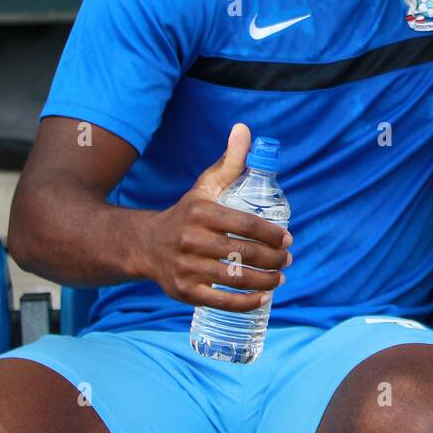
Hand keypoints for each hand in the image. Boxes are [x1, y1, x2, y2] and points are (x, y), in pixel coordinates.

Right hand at [138, 123, 292, 310]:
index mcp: (200, 212)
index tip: (288, 238)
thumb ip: (229, 161)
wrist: (144, 244)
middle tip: (288, 260)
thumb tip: (244, 129)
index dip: (270, 233)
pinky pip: (219, 302)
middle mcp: (190, 240)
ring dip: (264, 282)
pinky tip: (263, 299)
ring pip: (233, 279)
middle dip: (273, 259)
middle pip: (242, 254)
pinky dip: (244, 303)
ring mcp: (185, 268)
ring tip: (280, 278)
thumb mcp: (205, 186)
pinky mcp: (183, 291)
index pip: (244, 224)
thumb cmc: (186, 213)